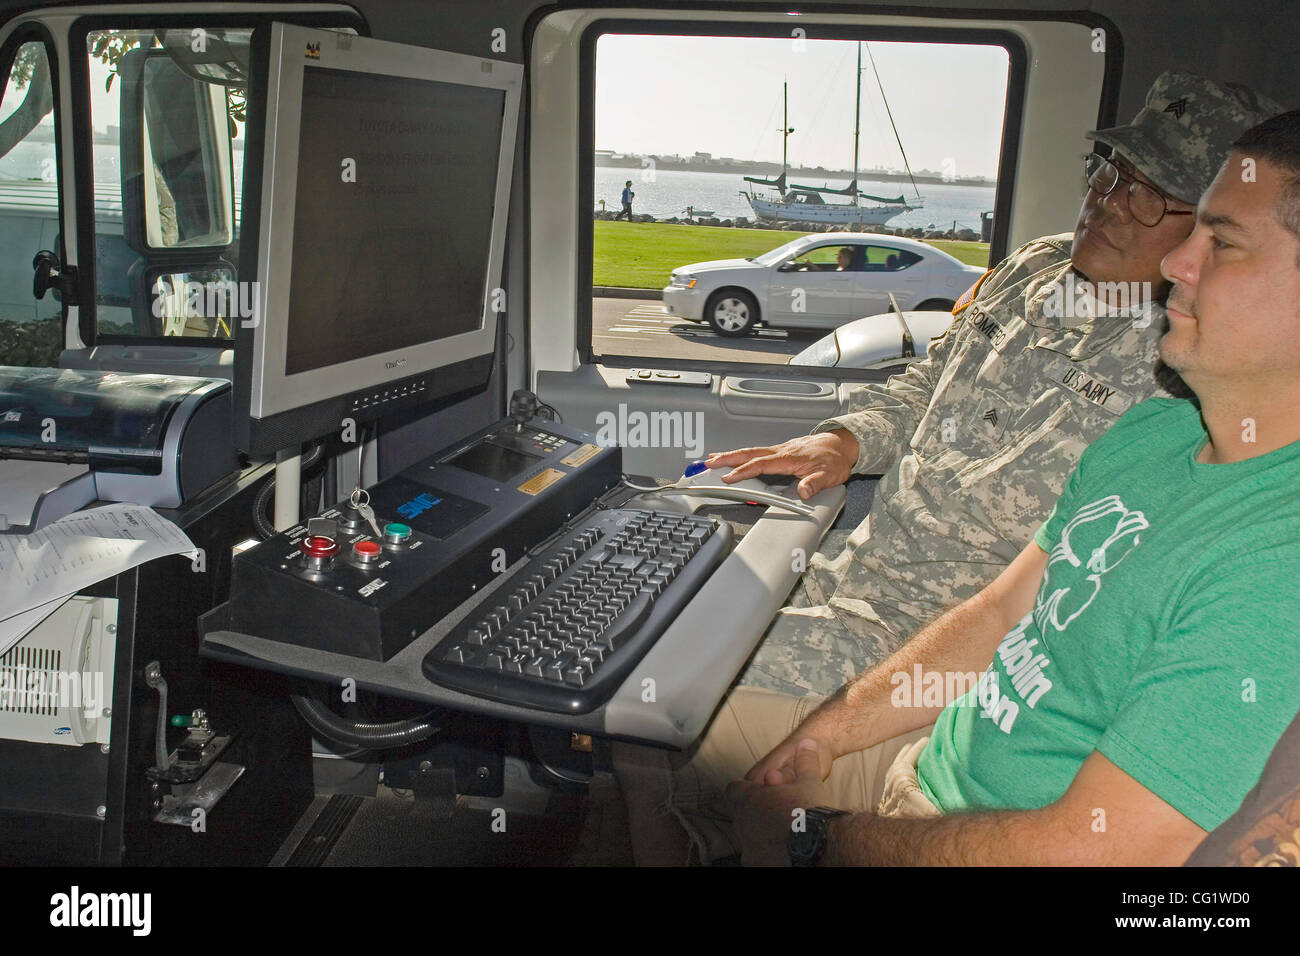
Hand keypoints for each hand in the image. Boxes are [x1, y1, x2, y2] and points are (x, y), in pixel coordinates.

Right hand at [704, 429, 859, 499]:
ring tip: (713, 459)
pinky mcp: (781, 452)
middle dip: (727, 458)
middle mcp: (781, 452)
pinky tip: (735, 458)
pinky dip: (742, 455)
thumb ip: (815, 483)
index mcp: (789, 458)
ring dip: (731, 455)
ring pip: (751, 451)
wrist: (843, 444)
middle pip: (749, 453)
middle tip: (708, 462)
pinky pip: (757, 453)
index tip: (729, 478)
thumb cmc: (835, 459)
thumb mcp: (830, 475)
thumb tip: (803, 492)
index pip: (761, 464)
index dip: (743, 471)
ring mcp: (780, 451)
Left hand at [726, 738, 833, 865]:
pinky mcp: (755, 864)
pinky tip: (780, 851)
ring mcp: (747, 845)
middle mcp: (743, 822)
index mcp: (750, 798)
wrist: (817, 845)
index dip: (745, 790)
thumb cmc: (810, 810)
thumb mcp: (810, 781)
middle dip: (752, 812)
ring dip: (757, 833)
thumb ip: (805, 761)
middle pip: (739, 814)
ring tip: (778, 832)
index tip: (759, 793)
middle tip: (772, 812)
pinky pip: (754, 856)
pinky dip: (763, 853)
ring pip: (746, 836)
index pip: (733, 790)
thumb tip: (808, 742)